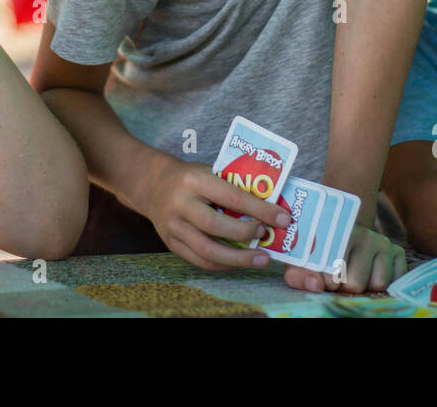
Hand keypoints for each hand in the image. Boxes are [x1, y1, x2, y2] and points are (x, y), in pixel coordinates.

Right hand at [138, 157, 292, 270]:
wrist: (153, 185)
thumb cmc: (191, 178)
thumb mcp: (210, 172)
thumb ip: (233, 188)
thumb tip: (270, 209)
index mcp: (195, 180)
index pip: (232, 197)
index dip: (260, 210)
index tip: (283, 219)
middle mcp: (180, 204)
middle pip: (216, 226)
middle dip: (246, 234)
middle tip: (266, 236)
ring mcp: (173, 226)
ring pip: (207, 250)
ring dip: (238, 259)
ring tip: (261, 259)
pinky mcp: (171, 243)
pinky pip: (199, 260)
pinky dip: (223, 264)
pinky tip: (239, 262)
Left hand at [283, 223, 406, 293]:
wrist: (342, 230)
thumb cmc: (319, 248)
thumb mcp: (303, 258)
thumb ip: (300, 273)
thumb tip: (315, 285)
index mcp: (339, 233)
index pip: (334, 274)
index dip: (328, 283)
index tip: (325, 278)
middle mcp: (366, 235)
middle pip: (356, 283)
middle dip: (346, 286)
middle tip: (339, 277)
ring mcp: (384, 243)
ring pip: (378, 284)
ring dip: (366, 286)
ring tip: (354, 274)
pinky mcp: (397, 252)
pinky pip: (395, 281)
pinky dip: (384, 285)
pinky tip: (371, 274)